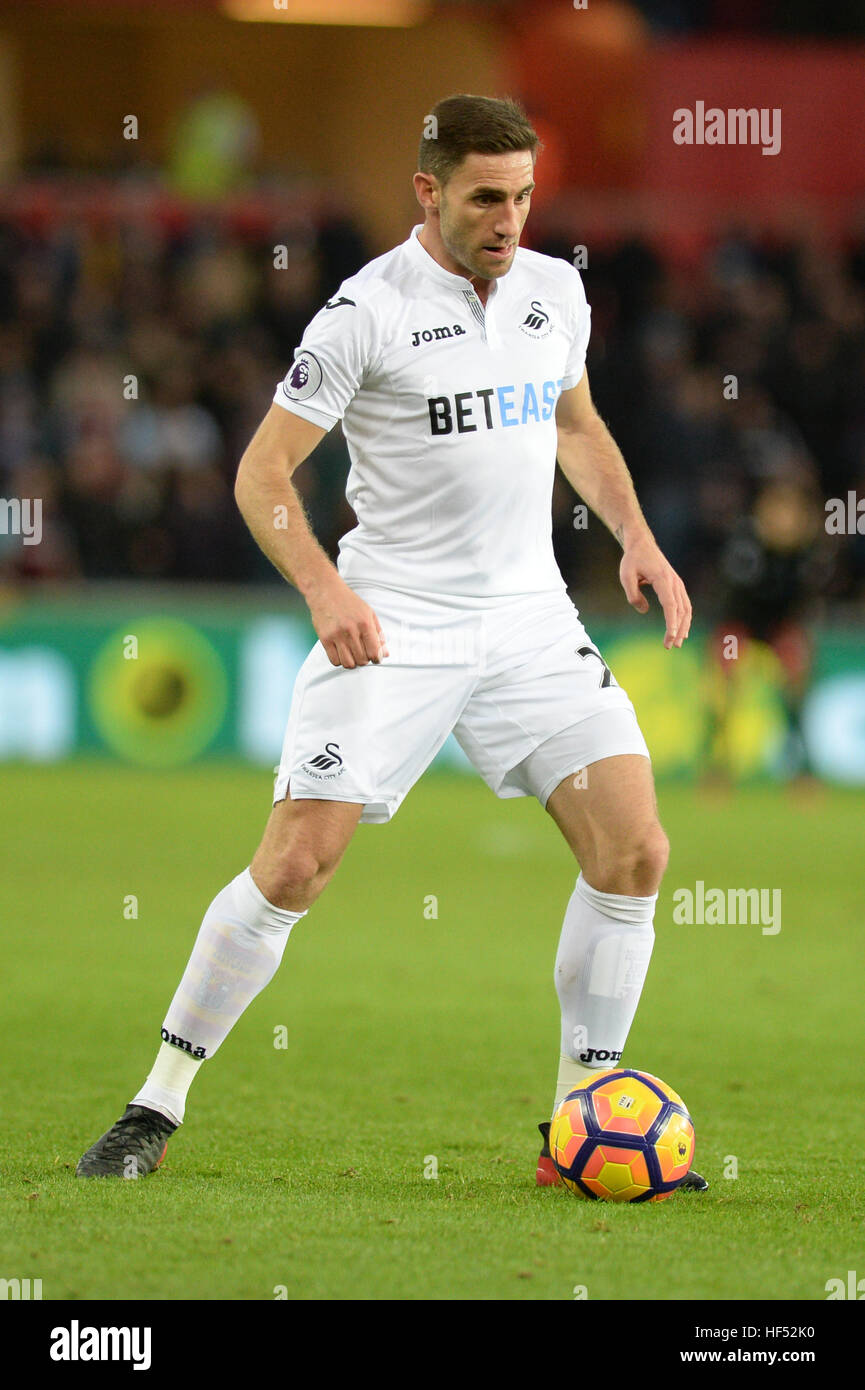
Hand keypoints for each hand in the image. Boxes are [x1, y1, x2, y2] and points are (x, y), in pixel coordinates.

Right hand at [306, 576, 388, 668]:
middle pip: (362, 660)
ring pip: (348, 664)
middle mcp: (351, 630)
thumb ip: (378, 633)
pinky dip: (339, 661)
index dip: (377, 659)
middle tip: (363, 654)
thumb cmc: (348, 601)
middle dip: (365, 660)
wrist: (325, 591)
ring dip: (352, 662)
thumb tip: (384, 653)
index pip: (374, 652)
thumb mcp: (369, 613)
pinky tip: (341, 653)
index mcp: (365, 623)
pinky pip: (334, 661)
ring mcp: (336, 635)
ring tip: (352, 654)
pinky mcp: (324, 638)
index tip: (375, 658)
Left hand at [619, 532, 691, 648]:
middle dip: (677, 629)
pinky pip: (685, 605)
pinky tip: (682, 631)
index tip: (670, 636)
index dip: (671, 622)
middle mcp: (674, 582)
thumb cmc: (632, 560)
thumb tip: (644, 610)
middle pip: (681, 610)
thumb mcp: (626, 576)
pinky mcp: (677, 586)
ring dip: (683, 626)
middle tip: (670, 646)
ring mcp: (677, 584)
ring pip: (686, 608)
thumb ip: (633, 595)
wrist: (642, 544)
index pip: (670, 605)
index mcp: (663, 579)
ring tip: (677, 642)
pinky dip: (684, 619)